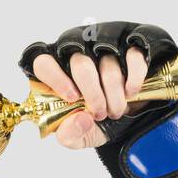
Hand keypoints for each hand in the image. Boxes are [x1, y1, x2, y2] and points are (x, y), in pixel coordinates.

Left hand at [19, 21, 177, 149]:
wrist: (130, 114)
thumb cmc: (94, 118)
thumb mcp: (79, 135)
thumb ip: (70, 134)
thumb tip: (80, 120)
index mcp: (55, 71)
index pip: (43, 63)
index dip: (56, 79)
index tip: (72, 98)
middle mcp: (76, 51)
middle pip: (80, 65)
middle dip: (93, 96)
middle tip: (100, 114)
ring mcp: (103, 43)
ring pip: (108, 65)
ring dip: (115, 95)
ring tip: (115, 111)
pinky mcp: (130, 43)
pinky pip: (133, 57)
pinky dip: (133, 80)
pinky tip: (131, 92)